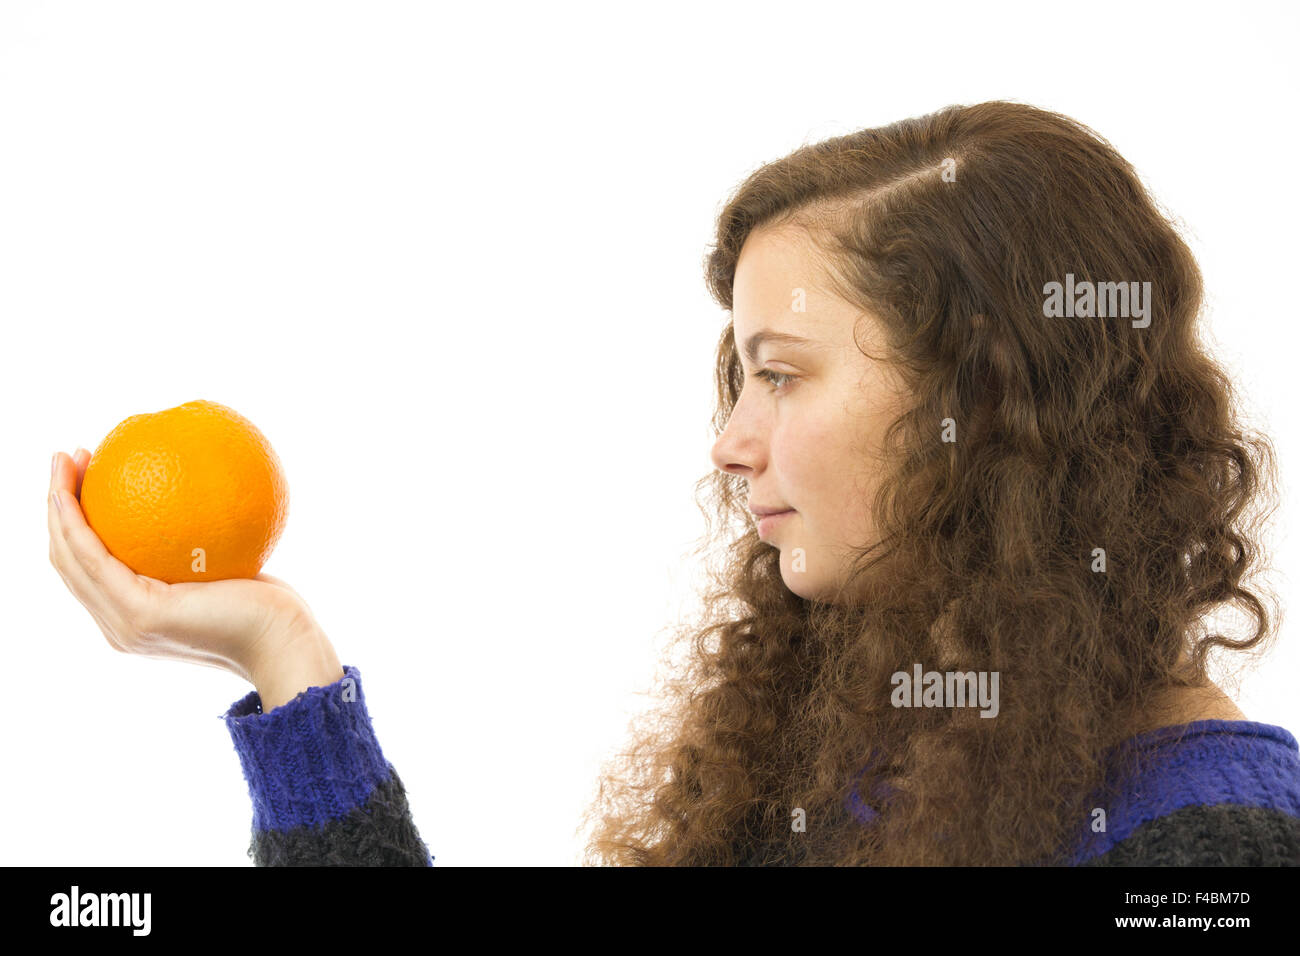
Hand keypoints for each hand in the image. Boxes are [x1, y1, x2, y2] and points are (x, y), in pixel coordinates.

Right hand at [47, 448, 338, 703]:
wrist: (284, 641)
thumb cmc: (268, 606)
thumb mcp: (228, 566)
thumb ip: (203, 546)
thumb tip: (198, 498)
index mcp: (133, 617)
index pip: (88, 569)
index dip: (74, 522)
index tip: (83, 474)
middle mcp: (119, 625)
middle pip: (67, 560)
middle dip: (56, 505)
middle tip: (65, 457)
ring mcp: (125, 623)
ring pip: (69, 556)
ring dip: (56, 505)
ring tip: (61, 459)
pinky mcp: (140, 613)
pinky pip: (95, 559)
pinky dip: (74, 522)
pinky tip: (75, 488)